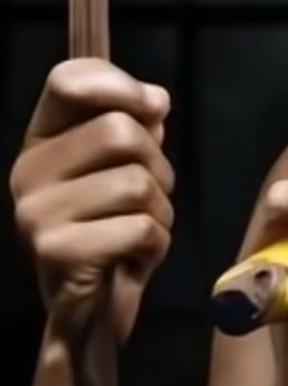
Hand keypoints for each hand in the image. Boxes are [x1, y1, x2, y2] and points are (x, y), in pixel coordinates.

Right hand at [9, 58, 173, 343]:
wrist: (94, 306)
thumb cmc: (115, 224)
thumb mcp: (128, 165)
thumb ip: (139, 124)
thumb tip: (154, 102)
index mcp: (43, 139)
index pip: (68, 80)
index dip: (120, 84)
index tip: (153, 108)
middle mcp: (28, 171)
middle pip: (120, 131)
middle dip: (158, 164)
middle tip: (148, 194)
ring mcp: (37, 213)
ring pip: (137, 182)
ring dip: (160, 208)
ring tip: (139, 227)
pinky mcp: (57, 252)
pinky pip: (139, 227)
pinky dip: (155, 242)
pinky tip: (133, 256)